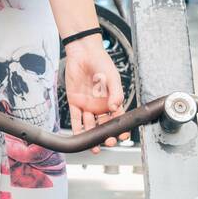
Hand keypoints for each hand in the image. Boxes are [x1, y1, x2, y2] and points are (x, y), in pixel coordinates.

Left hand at [63, 39, 130, 153]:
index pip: (118, 118)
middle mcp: (100, 105)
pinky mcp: (75, 102)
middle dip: (107, 136)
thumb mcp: (112, 77)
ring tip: (94, 146)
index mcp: (111, 100)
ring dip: (92, 136)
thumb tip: (115, 107)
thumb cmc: (101, 62)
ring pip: (90, 125)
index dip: (120, 129)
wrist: (83, 52)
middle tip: (109, 142)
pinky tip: (79, 137)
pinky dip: (77, 128)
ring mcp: (87, 105)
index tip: (122, 136)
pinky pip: (76, 118)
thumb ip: (115, 92)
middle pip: (104, 125)